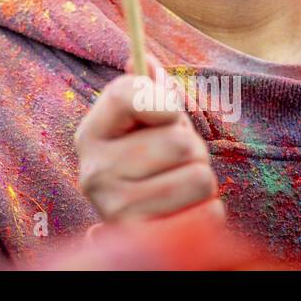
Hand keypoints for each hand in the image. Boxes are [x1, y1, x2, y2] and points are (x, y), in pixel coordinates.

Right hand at [75, 53, 223, 223]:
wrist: (135, 227)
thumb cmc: (145, 161)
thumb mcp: (142, 124)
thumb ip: (145, 91)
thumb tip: (145, 60)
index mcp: (90, 133)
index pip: (129, 94)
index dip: (162, 100)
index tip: (168, 113)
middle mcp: (94, 171)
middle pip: (178, 140)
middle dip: (190, 147)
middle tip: (173, 160)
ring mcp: (116, 208)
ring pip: (200, 176)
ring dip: (200, 178)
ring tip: (179, 183)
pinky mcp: (146, 240)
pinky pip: (209, 212)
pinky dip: (207, 210)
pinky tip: (184, 210)